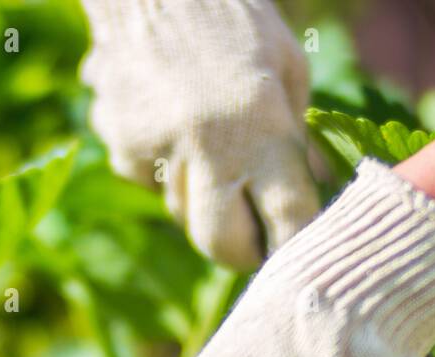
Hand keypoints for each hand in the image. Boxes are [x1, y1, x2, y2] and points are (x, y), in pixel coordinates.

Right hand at [80, 0, 318, 269]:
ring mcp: (157, 151)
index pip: (288, 216)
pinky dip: (165, 169)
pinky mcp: (121, 148)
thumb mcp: (286, 70)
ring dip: (204, 202)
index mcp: (261, 125)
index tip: (302, 256)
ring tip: (212, 147)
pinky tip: (172, 122)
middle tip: (255, 242)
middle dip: (241, 252)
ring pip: (185, 215)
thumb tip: (313, 200)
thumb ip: (296, 140)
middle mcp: (209, 146)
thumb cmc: (233, 20)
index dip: (296, 244)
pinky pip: (152, 185)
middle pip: (223, 243)